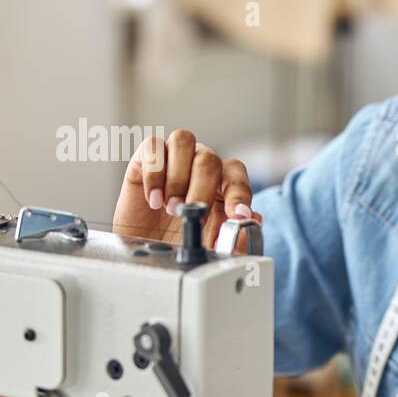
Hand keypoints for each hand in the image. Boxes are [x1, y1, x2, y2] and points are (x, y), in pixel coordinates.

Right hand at [112, 129, 260, 246]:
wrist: (144, 256)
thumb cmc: (179, 247)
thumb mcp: (212, 251)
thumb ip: (236, 240)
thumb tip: (253, 219)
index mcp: (222, 186)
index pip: (236, 174)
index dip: (239, 192)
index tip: (237, 215)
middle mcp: (199, 168)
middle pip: (209, 159)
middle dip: (200, 189)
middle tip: (188, 213)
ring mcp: (173, 160)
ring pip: (183, 141)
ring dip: (177, 177)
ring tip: (169, 207)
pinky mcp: (144, 159)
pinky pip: (152, 146)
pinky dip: (153, 173)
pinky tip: (152, 200)